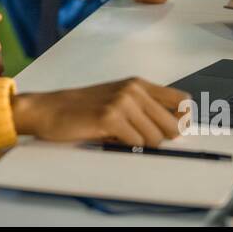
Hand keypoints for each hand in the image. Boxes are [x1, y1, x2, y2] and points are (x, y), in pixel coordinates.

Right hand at [11, 78, 190, 146]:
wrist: (49, 110)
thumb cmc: (82, 109)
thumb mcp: (117, 99)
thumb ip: (144, 108)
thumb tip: (175, 129)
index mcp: (138, 84)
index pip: (182, 101)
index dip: (183, 121)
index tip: (174, 132)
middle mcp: (133, 90)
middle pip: (173, 125)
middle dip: (161, 139)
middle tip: (139, 139)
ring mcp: (122, 102)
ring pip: (155, 138)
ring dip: (140, 145)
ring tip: (119, 137)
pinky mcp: (110, 117)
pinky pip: (135, 143)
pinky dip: (124, 147)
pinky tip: (108, 138)